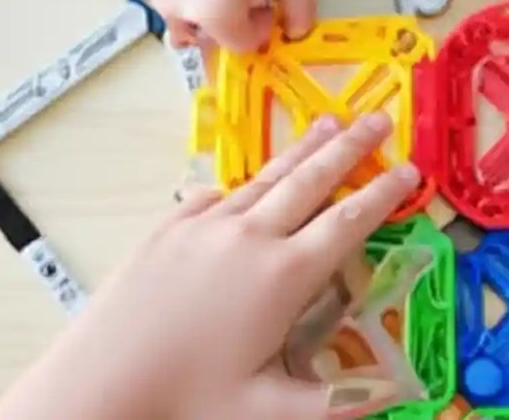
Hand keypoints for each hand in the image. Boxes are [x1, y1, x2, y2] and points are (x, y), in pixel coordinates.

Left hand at [0, 114, 420, 419]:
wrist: (100, 381)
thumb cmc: (185, 400)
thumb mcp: (271, 410)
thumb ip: (338, 401)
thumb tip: (398, 394)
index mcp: (283, 276)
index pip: (349, 221)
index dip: (384, 194)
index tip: (408, 171)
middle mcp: (248, 238)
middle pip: (312, 179)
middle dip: (351, 146)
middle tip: (379, 118)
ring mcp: (204, 226)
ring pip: (265, 177)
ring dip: (302, 150)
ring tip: (329, 124)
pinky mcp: (168, 228)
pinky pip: (214, 196)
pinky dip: (241, 185)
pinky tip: (246, 183)